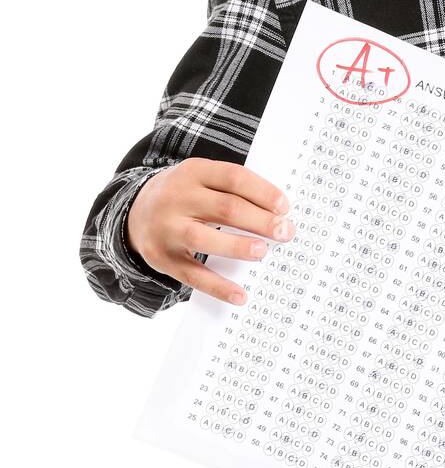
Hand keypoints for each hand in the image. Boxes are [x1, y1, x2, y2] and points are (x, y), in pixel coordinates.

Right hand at [126, 157, 293, 304]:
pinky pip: (192, 275)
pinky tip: (240, 295)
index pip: (233, 178)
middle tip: (285, 232)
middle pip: (225, 208)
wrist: (136, 211)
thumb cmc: (185, 195)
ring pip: (205, 239)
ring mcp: (167, 229)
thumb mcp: (202, 179)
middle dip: (260, 221)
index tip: (284, 207)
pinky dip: (218, 287)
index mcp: (194, 172)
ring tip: (263, 251)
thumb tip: (276, 215)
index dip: (262, 192)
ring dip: (238, 247)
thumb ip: (232, 190)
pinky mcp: (161, 258)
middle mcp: (177, 198)